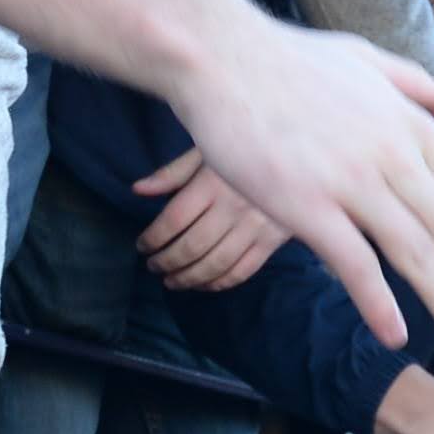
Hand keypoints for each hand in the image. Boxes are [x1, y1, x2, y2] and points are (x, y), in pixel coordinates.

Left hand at [127, 147, 289, 293]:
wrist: (295, 155)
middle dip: (166, 262)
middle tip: (153, 267)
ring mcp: (256, 225)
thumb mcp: (205, 151)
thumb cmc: (241, 150)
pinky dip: (220, 283)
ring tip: (172, 281)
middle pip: (191, 246)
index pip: (173, 219)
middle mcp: (234, 205)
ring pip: (216, 263)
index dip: (153, 238)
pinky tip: (204, 284)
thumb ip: (172, 173)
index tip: (142, 246)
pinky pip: (243, 270)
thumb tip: (137, 190)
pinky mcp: (273, 239)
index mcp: (212, 181)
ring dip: (189, 278)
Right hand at [176, 22, 433, 360]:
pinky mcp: (305, 202)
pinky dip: (379, 302)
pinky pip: (353, 262)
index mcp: (412, 127)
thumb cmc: (286, 60)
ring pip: (418, 252)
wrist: (218, 54)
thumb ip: (414, 84)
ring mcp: (351, 179)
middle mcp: (393, 155)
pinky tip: (396, 336)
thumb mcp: (364, 60)